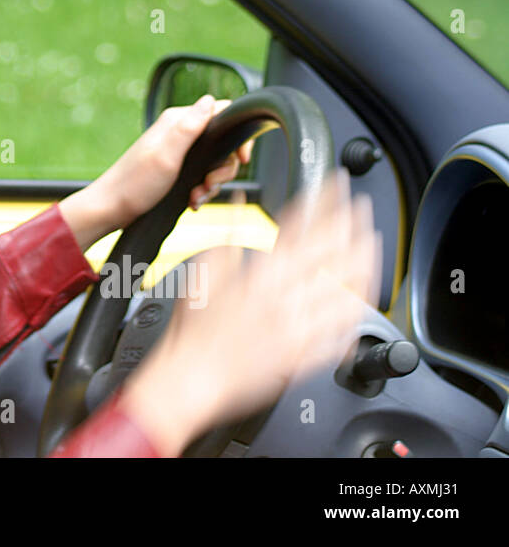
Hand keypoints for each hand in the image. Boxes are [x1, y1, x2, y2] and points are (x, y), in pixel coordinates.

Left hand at [95, 93, 255, 227]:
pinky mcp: (176, 167)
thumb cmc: (135, 183)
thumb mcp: (166, 155)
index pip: (223, 113)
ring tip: (196, 195)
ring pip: (214, 162)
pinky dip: (202, 190)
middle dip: (223, 168)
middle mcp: (178, 132)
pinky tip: (192, 200)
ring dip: (212, 183)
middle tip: (207, 183)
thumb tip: (210, 99)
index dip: (238, 136)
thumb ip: (189, 127)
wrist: (112, 208)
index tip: (240, 159)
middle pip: (223, 142)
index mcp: (177, 121)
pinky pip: (202, 175)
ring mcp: (177, 150)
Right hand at [125, 168, 381, 449]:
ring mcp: (299, 328)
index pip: (302, 228)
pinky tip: (363, 299)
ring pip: (344, 290)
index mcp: (261, 276)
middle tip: (362, 207)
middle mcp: (285, 300)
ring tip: (373, 244)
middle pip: (331, 255)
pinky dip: (356, 314)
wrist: (192, 379)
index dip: (324, 201)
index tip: (336, 185)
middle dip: (351, 225)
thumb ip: (225, 233)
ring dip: (363, 263)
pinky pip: (340, 333)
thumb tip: (238, 200)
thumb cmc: (191, 331)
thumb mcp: (202, 271)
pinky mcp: (304, 356)